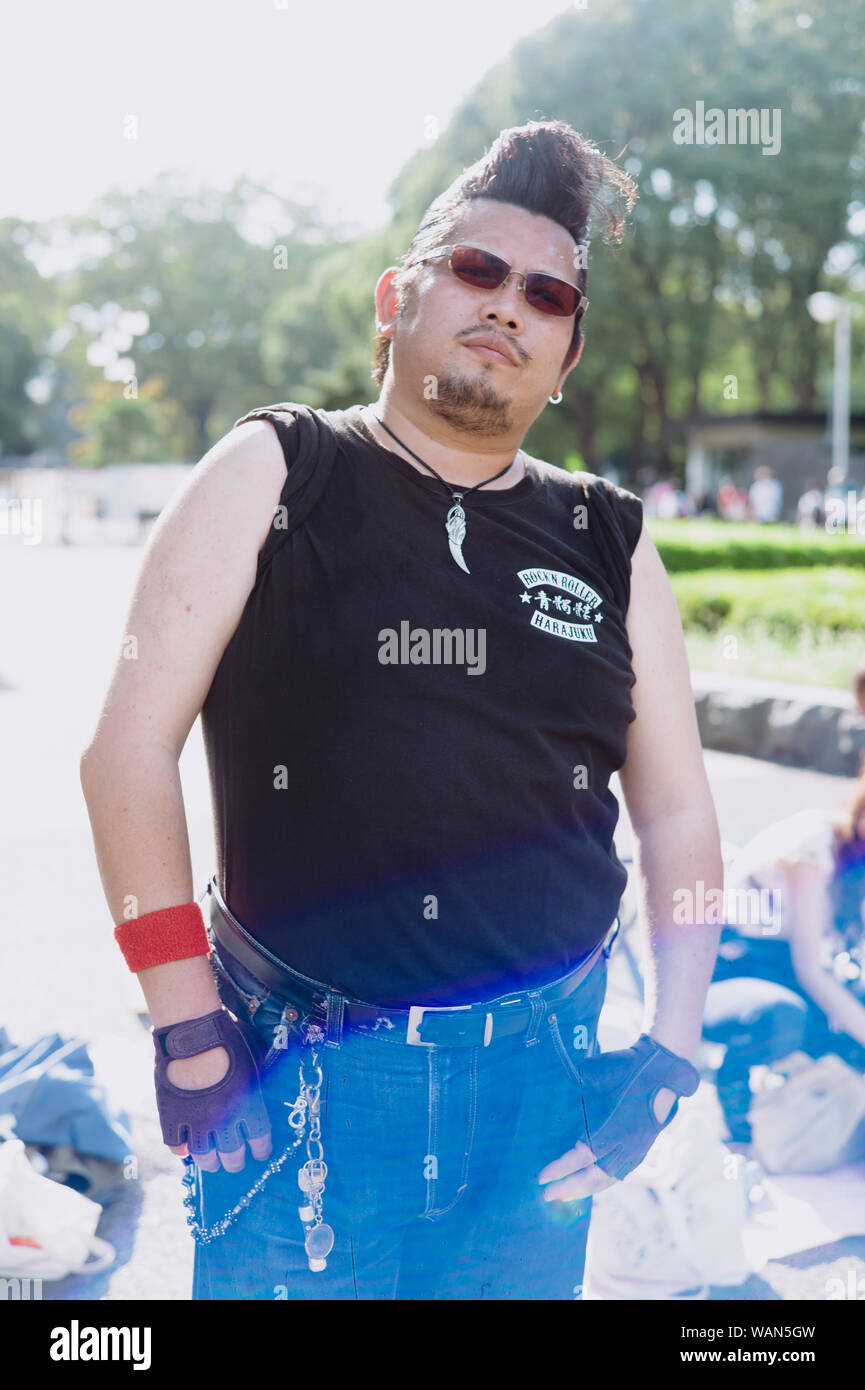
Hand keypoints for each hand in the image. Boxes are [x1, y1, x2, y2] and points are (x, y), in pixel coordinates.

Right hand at [153, 1008, 272, 1173]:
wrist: (192, 1035)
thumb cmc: (229, 1039)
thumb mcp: (254, 1056)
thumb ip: (257, 1073)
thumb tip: (264, 1074)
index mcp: (249, 1108)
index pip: (259, 1140)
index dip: (260, 1149)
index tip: (260, 1154)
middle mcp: (224, 1122)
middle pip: (232, 1155)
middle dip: (234, 1162)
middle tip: (234, 1163)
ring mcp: (196, 1122)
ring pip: (203, 1155)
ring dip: (209, 1161)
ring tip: (211, 1163)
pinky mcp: (171, 1117)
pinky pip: (175, 1143)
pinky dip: (180, 1148)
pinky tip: (183, 1149)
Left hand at [537, 1085, 676, 1201]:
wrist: (660, 1071)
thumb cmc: (625, 1069)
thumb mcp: (594, 1074)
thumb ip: (577, 1090)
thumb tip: (558, 1091)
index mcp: (609, 1129)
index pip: (579, 1157)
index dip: (560, 1170)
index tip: (541, 1178)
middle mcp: (621, 1146)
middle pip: (592, 1178)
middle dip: (567, 1188)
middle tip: (546, 1194)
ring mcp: (633, 1151)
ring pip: (605, 1181)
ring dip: (583, 1190)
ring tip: (564, 1196)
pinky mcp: (639, 1151)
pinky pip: (617, 1175)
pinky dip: (600, 1184)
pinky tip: (588, 1186)